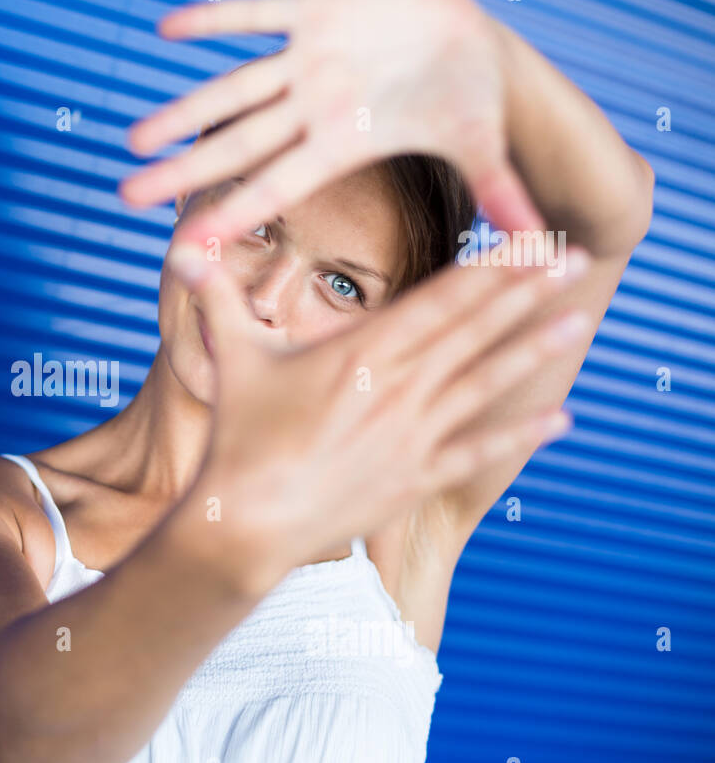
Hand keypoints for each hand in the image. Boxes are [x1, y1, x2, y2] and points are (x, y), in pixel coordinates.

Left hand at [122, 0, 540, 242]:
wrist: (466, 41)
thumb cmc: (468, 101)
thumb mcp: (480, 143)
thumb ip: (496, 190)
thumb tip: (534, 242)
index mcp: (342, 145)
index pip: (277, 186)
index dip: (233, 214)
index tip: (185, 247)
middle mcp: (312, 108)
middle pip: (235, 145)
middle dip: (182, 170)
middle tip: (126, 198)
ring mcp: (308, 61)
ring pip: (233, 87)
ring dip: (185, 109)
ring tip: (134, 139)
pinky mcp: (317, 10)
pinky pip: (257, 13)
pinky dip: (221, 17)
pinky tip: (172, 28)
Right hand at [180, 246, 587, 595]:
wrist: (247, 524)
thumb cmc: (237, 438)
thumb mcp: (231, 357)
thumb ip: (216, 296)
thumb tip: (182, 245)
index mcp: (362, 353)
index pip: (441, 298)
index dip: (490, 266)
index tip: (527, 237)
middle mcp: (399, 389)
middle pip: (474, 331)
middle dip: (528, 292)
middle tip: (575, 257)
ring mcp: (413, 436)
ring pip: (485, 384)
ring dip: (533, 350)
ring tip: (580, 319)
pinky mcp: (413, 478)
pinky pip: (475, 451)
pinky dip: (517, 434)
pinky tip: (559, 419)